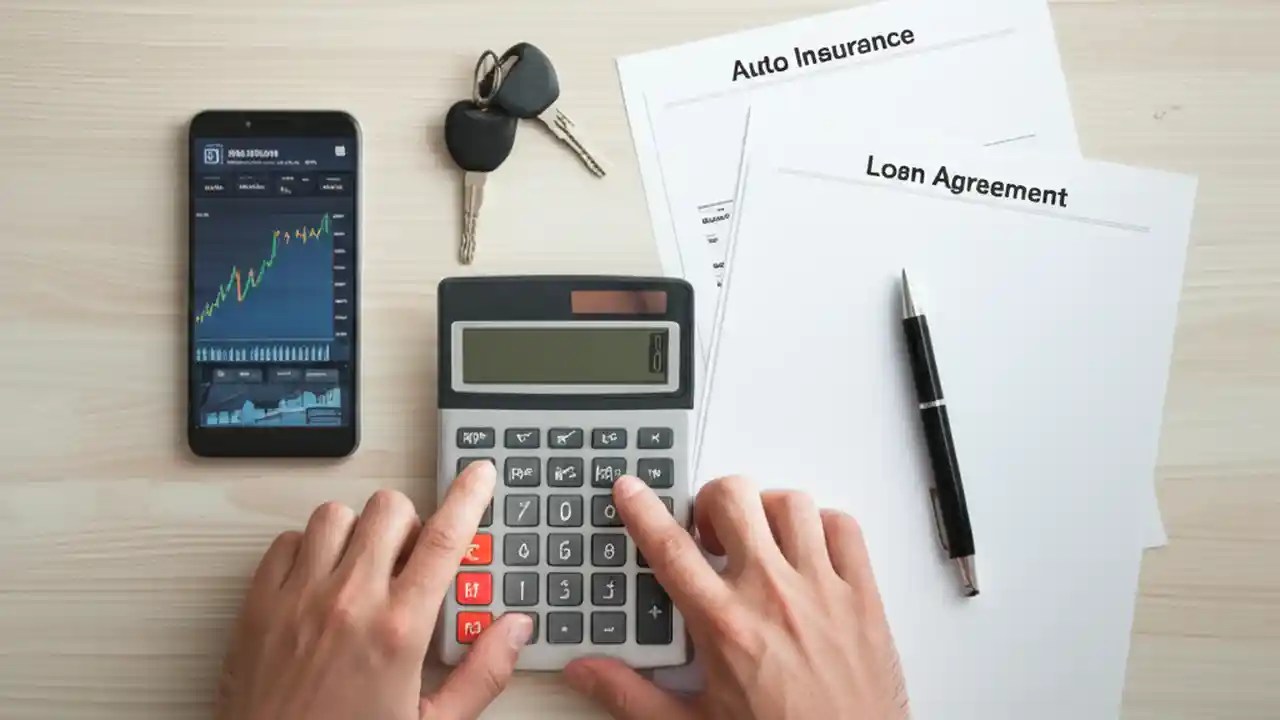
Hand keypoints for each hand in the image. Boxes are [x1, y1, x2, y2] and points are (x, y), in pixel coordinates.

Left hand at [215, 461, 532, 719]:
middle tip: (412, 557)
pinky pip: (286, 542)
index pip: (444, 539)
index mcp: (398, 631)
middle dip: (410, 523)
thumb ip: (481, 675)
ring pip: (335, 515)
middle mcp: (347, 602)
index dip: (468, 497)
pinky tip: (320, 580)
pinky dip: (308, 549)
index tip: (478, 475)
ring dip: (358, 531)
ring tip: (364, 566)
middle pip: (390, 509)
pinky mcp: (257, 606)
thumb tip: (513, 630)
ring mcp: (297, 599)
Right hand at [564, 475, 907, 719]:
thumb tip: (586, 671)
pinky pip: (843, 527)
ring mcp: (821, 588)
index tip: (630, 489)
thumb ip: (631, 693)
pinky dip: (822, 526)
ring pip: (790, 503)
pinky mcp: (862, 594)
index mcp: (724, 624)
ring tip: (757, 539)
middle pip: (732, 500)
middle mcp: (772, 594)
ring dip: (766, 511)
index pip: (670, 547)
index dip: (643, 510)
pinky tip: (807, 550)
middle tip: (708, 533)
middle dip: (711, 504)